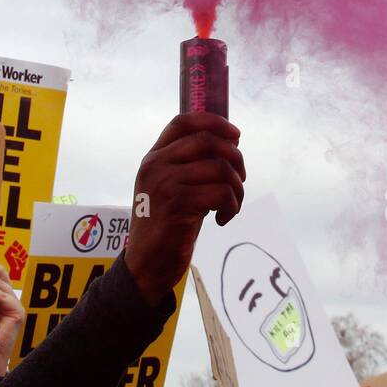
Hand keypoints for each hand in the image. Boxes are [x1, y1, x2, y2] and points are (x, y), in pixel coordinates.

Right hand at [123, 112, 244, 305]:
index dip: (214, 122)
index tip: (235, 135)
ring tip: (231, 205)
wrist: (146, 264)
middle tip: (240, 179)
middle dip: (235, 158)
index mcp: (153, 157)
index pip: (183, 122)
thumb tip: (230, 145)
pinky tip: (222, 219)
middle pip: (208, 141)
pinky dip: (231, 206)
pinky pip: (221, 193)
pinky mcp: (178, 204)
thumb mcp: (170, 188)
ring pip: (220, 168)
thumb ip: (189, 165)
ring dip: (237, 188)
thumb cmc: (165, 226)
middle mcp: (156, 165)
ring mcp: (165, 183)